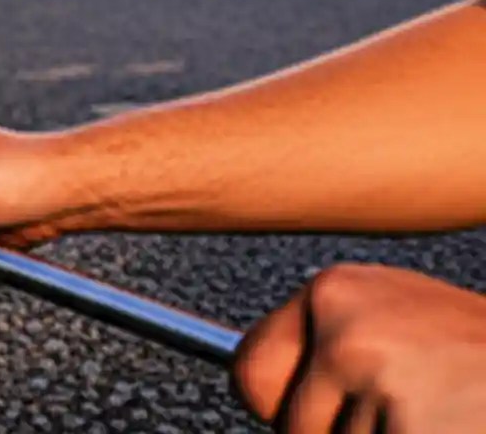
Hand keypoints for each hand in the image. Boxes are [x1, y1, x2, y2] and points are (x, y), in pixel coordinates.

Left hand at [233, 263, 485, 432]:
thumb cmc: (484, 362)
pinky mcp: (409, 426)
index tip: (311, 413)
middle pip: (290, 427)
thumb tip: (258, 388)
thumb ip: (334, 347)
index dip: (280, 407)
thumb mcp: (403, 330)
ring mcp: (378, 377)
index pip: (249, 369)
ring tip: (442, 415)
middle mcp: (347, 326)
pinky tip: (448, 425)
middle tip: (405, 415)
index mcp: (338, 292)